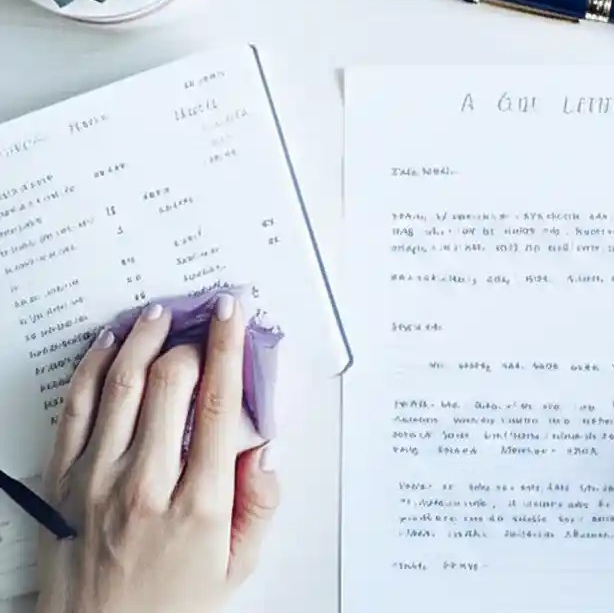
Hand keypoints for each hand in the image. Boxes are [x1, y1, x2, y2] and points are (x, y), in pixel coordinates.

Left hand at [36, 294, 279, 612]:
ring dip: (143, 338)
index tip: (233, 315)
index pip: (218, 406)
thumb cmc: (168, 605)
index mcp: (198, 506)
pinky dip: (93, 366)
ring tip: (160, 315)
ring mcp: (96, 480)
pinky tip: (110, 345)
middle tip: (204, 317)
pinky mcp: (61, 480)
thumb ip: (260, 504)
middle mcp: (145, 485)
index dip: (228, 348)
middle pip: (169, 383)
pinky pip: (76, 406)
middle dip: (192, 338)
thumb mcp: (237, 565)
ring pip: (121, 384)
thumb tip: (266, 449)